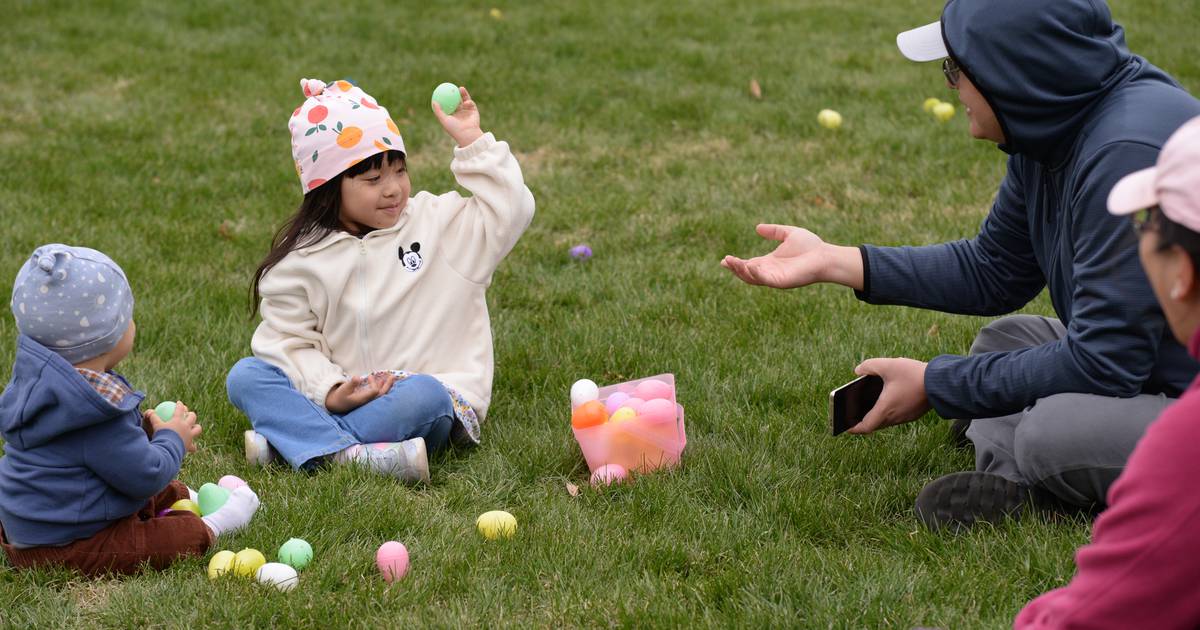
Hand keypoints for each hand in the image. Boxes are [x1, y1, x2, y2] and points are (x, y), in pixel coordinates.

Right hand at [145, 402, 201, 452]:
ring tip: (194, 428)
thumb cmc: (161, 436)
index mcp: (178, 420)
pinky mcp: (189, 445)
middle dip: (191, 414)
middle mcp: (186, 426)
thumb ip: (153, 417)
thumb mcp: (156, 425)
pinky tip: (192, 447)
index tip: (179, 403)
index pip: (180, 409)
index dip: (179, 405)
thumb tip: (149, 411)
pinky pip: (193, 446)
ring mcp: (189, 436)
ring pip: (197, 429)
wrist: (167, 448)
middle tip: (189, 414)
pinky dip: (192, 446)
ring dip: (196, 428)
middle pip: (192, 417)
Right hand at [325, 372, 396, 413]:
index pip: (374, 392)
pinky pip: (377, 393)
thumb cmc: (340, 396)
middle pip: (381, 394)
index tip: (369, 377)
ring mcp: (368, 400)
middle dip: (388, 385)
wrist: (336, 405)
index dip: (374, 384)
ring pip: (380, 394)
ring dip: (386, 385)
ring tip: (390, 377)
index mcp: (363, 399)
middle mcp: (368, 401)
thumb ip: (351, 384)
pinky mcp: (367, 398)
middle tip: (393, 376)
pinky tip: (381, 381)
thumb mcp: (344, 389)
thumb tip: (357, 377)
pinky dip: (381, 386)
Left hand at [432, 85, 483, 147]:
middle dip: (454, 92)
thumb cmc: (454, 129)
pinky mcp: (474, 111)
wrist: (467, 135)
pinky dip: (468, 102)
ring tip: (461, 88)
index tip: (442, 89)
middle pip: (457, 100)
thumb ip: (438, 111)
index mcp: (452, 114)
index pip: (448, 103)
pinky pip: (470, 103)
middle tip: (451, 87)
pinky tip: (466, 102)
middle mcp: (460, 112)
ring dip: (463, 93)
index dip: (446, 96)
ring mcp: (467, 111)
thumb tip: (434, 101)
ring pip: (465, 99)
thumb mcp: (444, 120)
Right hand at [721, 224, 863, 289]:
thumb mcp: (788, 233)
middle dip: (735, 268)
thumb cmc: (810, 246)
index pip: (749, 265)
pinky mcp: (781, 281)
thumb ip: (774, 231)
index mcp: (770, 262)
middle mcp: (770, 272)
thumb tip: (757, 228)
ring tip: (730, 262)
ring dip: (740, 271)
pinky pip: (764, 280)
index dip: (736, 263)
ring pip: (752, 279)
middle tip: (725, 261)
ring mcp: (775, 278)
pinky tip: (748, 265)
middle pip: (747, 274)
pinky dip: (754, 274)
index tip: (725, 259)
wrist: (825, 256)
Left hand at [848, 358, 931, 433]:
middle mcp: (895, 417)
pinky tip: (885, 397)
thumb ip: (870, 366)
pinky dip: (887, 409)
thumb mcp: (888, 365)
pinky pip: (896, 414)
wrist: (942, 382)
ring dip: (876, 412)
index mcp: (885, 409)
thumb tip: (858, 371)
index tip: (845, 426)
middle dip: (862, 418)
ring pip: (886, 419)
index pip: (866, 427)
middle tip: (852, 411)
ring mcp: (906, 416)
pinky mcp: (913, 413)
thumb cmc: (914, 375)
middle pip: (874, 423)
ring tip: (866, 402)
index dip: (853, 427)